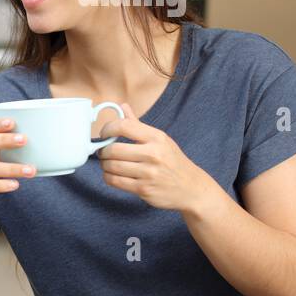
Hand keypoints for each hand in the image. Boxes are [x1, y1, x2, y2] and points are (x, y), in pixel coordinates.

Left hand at [97, 103, 214, 211]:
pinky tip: (112, 174)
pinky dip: (108, 177)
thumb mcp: (161, 139)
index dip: (107, 129)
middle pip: (113, 149)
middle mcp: (154, 154)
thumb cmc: (173, 161)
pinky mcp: (143, 189)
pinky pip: (114, 181)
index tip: (104, 134)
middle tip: (104, 152)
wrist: (191, 187)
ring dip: (104, 165)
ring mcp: (149, 173)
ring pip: (111, 166)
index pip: (124, 126)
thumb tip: (123, 107)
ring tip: (108, 163)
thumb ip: (138, 125)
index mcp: (157, 138)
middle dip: (103, 151)